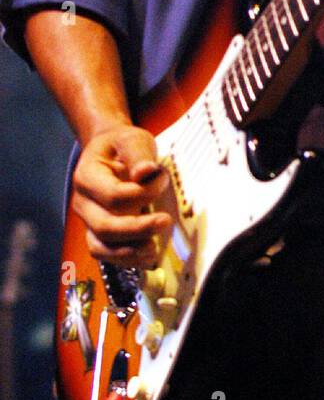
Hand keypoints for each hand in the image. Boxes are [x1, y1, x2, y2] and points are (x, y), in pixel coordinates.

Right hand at [71, 124, 173, 266]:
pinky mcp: (99, 233)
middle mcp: (83, 202)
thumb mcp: (132, 139)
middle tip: (165, 221)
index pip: (113, 195)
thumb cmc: (121, 146)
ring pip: (100, 247)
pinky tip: (148, 255)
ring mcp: (89, 220)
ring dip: (129, 252)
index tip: (163, 180)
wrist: (110, 152)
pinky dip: (126, 259)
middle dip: (136, 229)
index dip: (142, 193)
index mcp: (86, 176)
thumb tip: (145, 173)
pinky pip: (107, 254)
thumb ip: (139, 155)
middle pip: (104, 227)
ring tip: (154, 249)